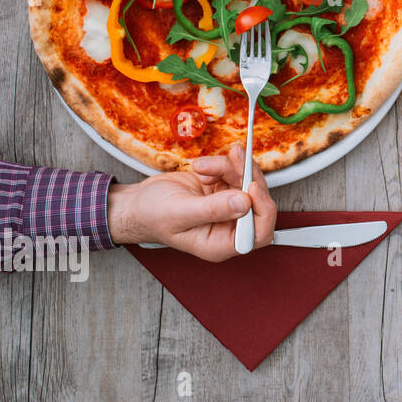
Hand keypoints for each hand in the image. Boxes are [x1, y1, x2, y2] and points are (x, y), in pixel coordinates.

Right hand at [107, 144, 276, 260]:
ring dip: (229, 167)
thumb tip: (244, 203)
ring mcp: (228, 207)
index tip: (251, 186)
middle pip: (258, 201)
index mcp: (221, 244)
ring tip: (202, 166)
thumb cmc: (152, 215)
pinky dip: (221, 165)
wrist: (138, 202)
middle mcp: (229, 227)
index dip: (263, 209)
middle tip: (234, 157)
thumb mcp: (179, 213)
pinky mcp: (224, 189)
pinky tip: (201, 168)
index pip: (259, 233)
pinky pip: (235, 172)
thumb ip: (212, 210)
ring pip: (247, 182)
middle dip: (247, 177)